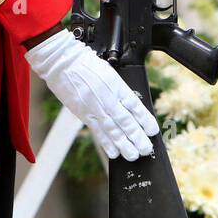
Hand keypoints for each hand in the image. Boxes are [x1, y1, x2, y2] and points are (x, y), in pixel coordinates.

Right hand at [24, 29, 159, 160]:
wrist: (64, 62)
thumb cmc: (86, 64)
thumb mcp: (110, 73)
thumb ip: (119, 90)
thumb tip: (129, 106)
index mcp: (118, 86)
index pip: (135, 106)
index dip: (145, 120)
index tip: (153, 130)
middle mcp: (109, 99)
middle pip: (127, 122)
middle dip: (138, 137)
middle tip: (146, 149)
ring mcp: (96, 108)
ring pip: (114, 130)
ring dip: (124, 145)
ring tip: (133, 155)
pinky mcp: (84, 114)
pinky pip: (98, 131)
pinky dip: (106, 143)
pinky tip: (114, 153)